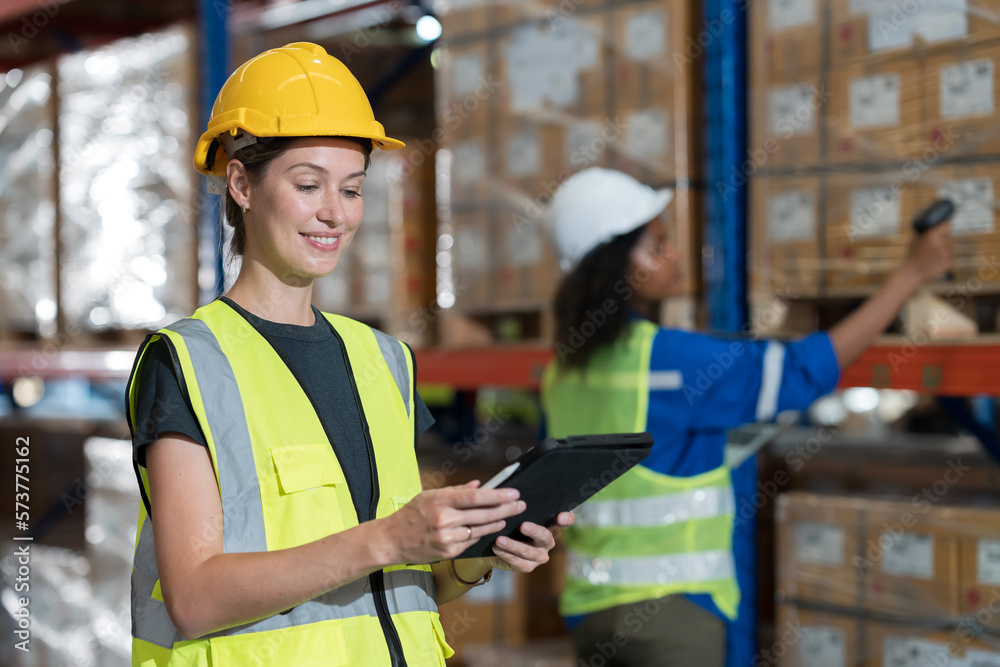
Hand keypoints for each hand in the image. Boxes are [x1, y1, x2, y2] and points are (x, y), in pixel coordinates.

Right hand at [381, 481, 524, 563]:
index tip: (513, 492)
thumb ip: (456, 491)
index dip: (498, 495)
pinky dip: (482, 534)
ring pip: (480, 530)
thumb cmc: (411, 514)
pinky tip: (492, 529)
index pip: (476, 497)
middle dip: (506, 509)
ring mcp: (447, 538)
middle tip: (521, 504)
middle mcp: (445, 519)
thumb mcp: (429, 495)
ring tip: (508, 516)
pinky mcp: (448, 552)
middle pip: (483, 514)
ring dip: (497, 522)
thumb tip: (480, 485)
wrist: (390, 541)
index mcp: (441, 500)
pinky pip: (470, 542)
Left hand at [481, 511, 575, 573]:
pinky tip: (496, 548)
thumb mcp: (515, 512)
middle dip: (535, 531)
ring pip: (528, 551)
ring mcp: (539, 556)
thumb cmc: (509, 522)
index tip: (560, 517)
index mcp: (549, 524)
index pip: (566, 520)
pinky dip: (506, 554)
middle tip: (523, 526)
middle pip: (546, 536)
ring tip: (500, 539)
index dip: (566, 519)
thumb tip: (511, 493)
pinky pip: (518, 562)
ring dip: (513, 545)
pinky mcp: (528, 566)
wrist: (494, 545)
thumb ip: (518, 505)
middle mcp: (547, 541)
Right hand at [902, 221, 951, 282]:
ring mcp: (946, 254)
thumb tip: (932, 223)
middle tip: (935, 243)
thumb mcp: (915, 239)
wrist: (912, 272)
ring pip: (950, 246)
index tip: (943, 226)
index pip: (946, 225)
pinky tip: (935, 260)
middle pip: (949, 236)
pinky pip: (950, 256)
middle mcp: (941, 243)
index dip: (944, 225)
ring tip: (933, 253)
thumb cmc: (912, 254)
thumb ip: (924, 231)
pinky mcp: (948, 262)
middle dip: (944, 238)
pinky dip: (945, 257)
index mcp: (932, 235)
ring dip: (945, 248)